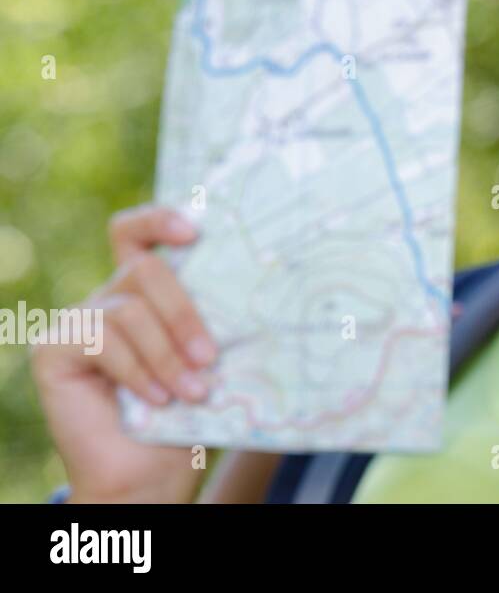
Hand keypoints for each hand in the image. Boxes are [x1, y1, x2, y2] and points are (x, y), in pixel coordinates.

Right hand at [29, 205, 216, 502]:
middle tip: (211, 357)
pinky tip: (157, 400)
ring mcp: (78, 320)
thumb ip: (210, 314)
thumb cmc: (188, 413)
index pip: (137, 233)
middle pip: (145, 269)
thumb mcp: (207, 354)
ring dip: (168, 354)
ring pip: (131, 310)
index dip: (160, 219)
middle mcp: (109, 297)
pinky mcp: (53, 348)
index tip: (196, 232)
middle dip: (185, 313)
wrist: (151, 473)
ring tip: (194, 391)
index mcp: (145, 291)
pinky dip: (138, 371)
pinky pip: (103, 340)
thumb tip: (252, 274)